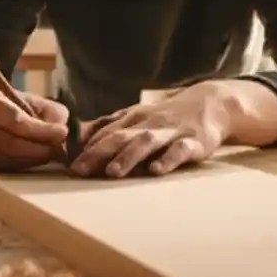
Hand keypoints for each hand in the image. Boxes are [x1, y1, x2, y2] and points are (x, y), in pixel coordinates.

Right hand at [0, 89, 69, 171]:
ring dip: (36, 158)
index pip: (17, 121)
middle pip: (12, 145)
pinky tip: (37, 157)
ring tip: (51, 152)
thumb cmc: (10, 106)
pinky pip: (9, 168)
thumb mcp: (32, 100)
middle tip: (60, 148)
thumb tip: (62, 130)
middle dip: (41, 149)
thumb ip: (51, 111)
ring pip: (11, 160)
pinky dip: (27, 164)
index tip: (63, 132)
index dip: (41, 130)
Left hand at [69, 82, 233, 178]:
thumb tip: (74, 137)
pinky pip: (180, 150)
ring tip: (113, 172)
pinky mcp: (194, 142)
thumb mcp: (135, 116)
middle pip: (120, 136)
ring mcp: (171, 132)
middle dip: (98, 153)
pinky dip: (168, 160)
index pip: (105, 132)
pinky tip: (157, 171)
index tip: (66, 163)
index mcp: (132, 118)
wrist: (210, 103)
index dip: (85, 148)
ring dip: (129, 156)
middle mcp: (148, 124)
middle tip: (79, 171)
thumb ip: (108, 126)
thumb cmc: (166, 116)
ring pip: (146, 142)